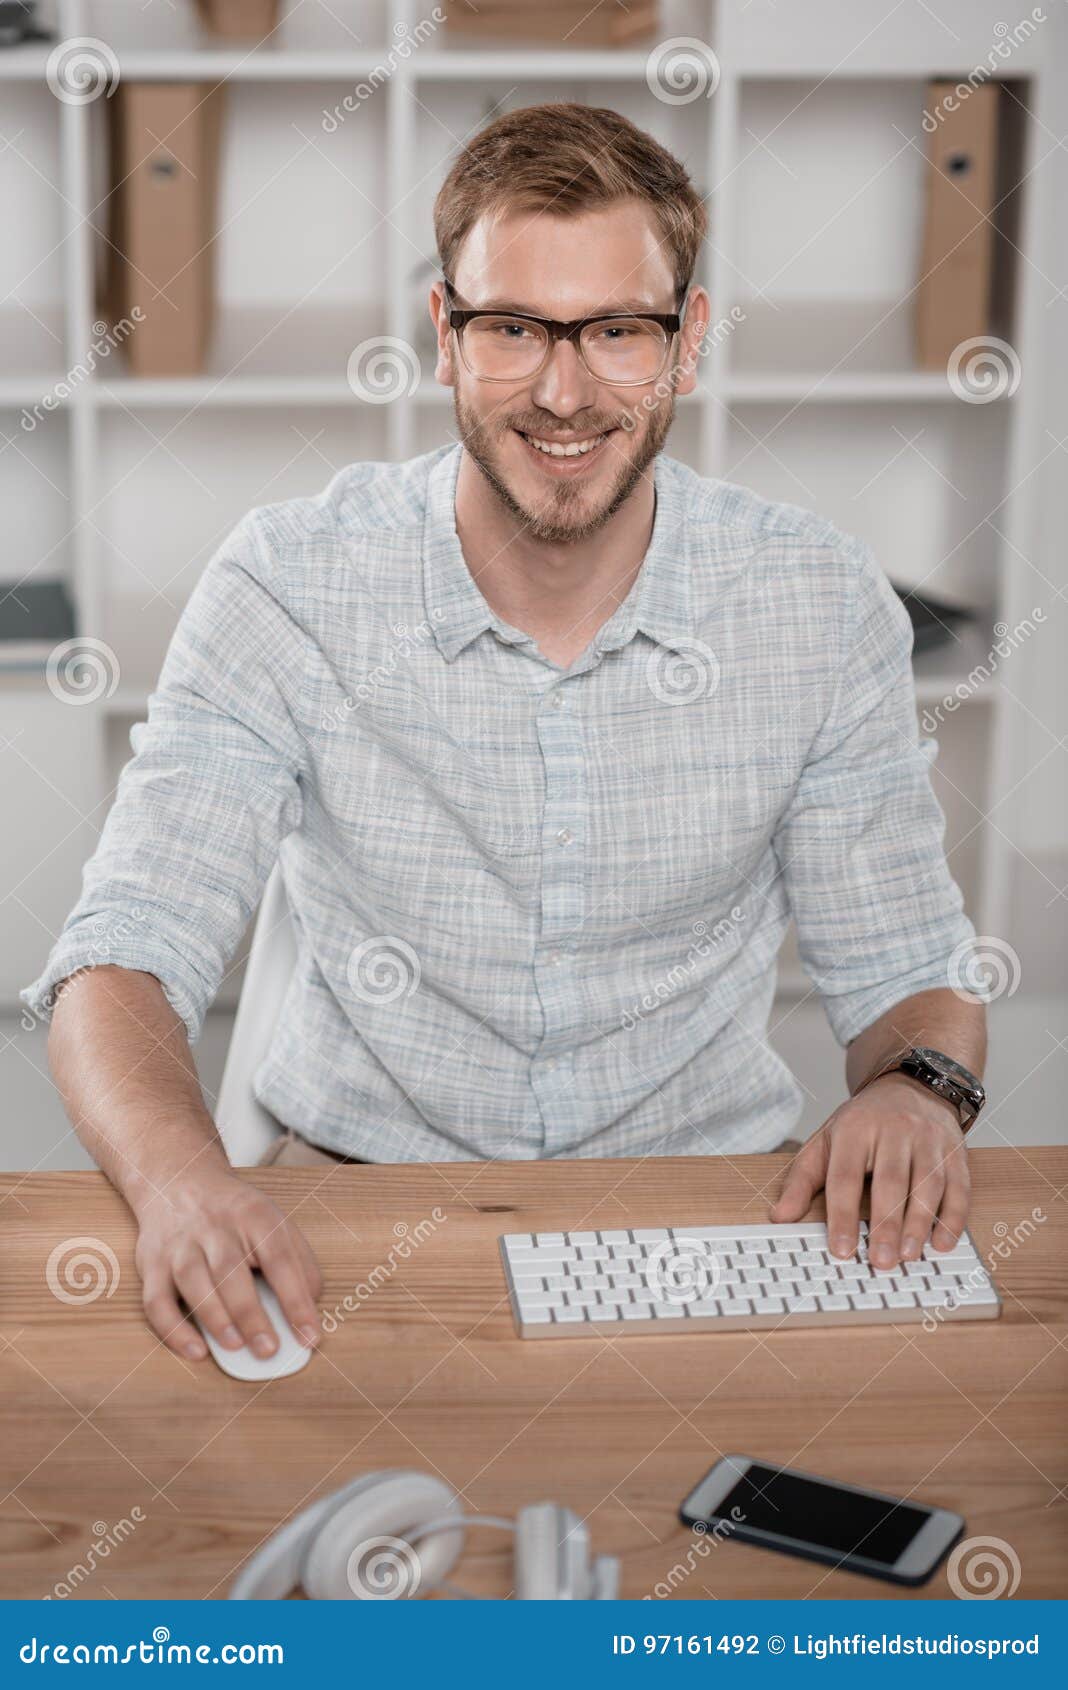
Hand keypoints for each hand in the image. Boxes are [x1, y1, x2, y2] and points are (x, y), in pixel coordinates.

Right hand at [132, 1166, 322, 1360]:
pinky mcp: (153, 1263)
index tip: (309, 1335)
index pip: (279, 1258)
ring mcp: (181, 1244)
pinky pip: (157, 1300)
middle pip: (232, 1270)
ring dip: (214, 1317)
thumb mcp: (274, 1220)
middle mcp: (215, 1227)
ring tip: (235, 1346)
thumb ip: (298, 1259)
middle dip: (251, 1314)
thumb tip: (311, 1303)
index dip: (296, 1300)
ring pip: (193, 1280)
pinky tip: (196, 1350)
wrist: (180, 1179)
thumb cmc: (235, 1213)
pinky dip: (174, 1329)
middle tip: (269, 1350)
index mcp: (254, 1215)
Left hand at [770, 1072, 969, 1269]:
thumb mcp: (826, 1140)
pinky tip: (942, 1242)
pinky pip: (958, 1186)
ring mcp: (929, 1140)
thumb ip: (803, 1179)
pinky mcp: (955, 1151)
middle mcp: (894, 1131)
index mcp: (855, 1129)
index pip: (846, 1176)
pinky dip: (953, 1217)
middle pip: (890, 1182)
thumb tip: (780, 1216)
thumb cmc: (864, 1123)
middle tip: (881, 1261)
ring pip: (927, 1184)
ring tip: (910, 1256)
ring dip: (920, 1223)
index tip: (841, 1249)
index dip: (843, 1215)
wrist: (911, 1087)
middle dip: (886, 1225)